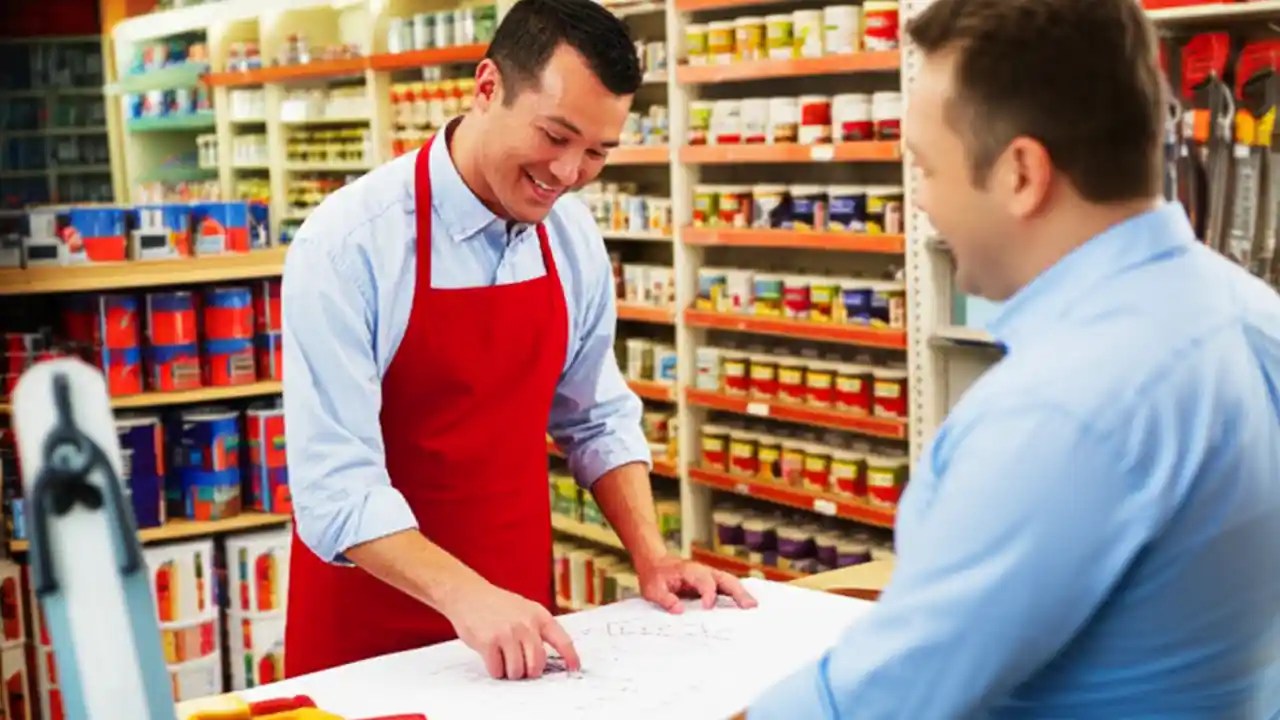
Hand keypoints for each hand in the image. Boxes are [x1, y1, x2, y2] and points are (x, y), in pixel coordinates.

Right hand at [442, 580, 580, 679]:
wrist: (468, 594)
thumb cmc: (496, 604)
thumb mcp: (524, 609)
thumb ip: (537, 629)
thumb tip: (546, 660)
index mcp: (538, 616)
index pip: (562, 640)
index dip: (570, 657)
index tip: (574, 668)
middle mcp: (525, 624)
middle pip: (537, 664)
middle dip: (529, 672)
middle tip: (522, 668)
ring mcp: (507, 633)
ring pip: (517, 671)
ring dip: (510, 672)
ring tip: (503, 658)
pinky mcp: (489, 643)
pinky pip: (498, 670)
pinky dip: (495, 670)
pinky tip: (491, 657)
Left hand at [635, 553, 757, 612]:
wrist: (655, 563)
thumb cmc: (654, 576)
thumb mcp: (652, 589)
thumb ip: (665, 599)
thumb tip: (679, 610)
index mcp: (689, 571)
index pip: (704, 580)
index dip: (708, 593)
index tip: (708, 607)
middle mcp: (703, 571)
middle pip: (724, 579)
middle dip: (737, 591)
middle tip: (749, 606)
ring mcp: (709, 576)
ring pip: (729, 582)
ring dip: (742, 593)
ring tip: (753, 607)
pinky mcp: (711, 583)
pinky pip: (727, 588)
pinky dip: (737, 596)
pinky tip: (745, 606)